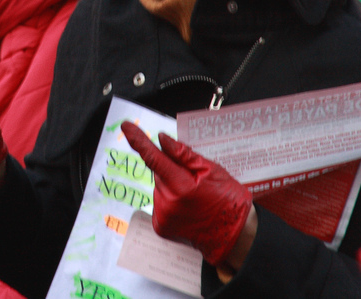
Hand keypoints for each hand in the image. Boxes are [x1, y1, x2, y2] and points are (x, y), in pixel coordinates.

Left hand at [121, 121, 253, 268]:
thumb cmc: (227, 199)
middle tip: (193, 179)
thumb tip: (162, 139)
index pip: (153, 157)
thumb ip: (183, 154)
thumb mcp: (211, 169)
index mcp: (181, 186)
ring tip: (193, 196)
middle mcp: (167, 202)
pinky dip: (170, 199)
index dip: (138, 140)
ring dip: (171, 186)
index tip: (126, 126)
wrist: (234, 234)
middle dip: (171, 170)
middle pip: (159, 172)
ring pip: (160, 187)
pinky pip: (160, 202)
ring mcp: (162, 216)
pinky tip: (186, 206)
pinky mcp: (160, 226)